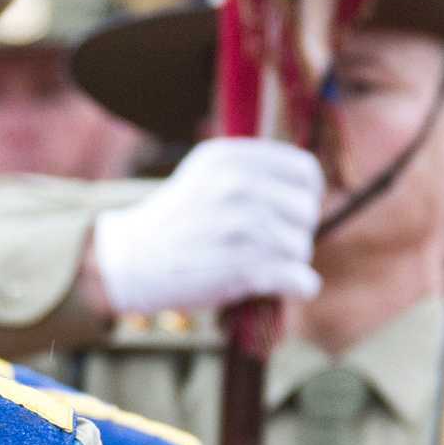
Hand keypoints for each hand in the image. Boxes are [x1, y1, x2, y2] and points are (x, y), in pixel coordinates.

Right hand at [86, 138, 323, 317]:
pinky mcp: (240, 266)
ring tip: (262, 264)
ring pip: (300, 247)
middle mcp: (236, 185)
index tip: (294, 213)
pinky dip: (299, 286)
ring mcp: (238, 225)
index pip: (304, 170)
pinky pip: (297, 277)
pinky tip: (290, 286)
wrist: (131, 260)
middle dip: (296, 232)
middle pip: (306, 211)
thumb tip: (312, 184)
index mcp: (230, 157)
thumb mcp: (206, 175)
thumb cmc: (177, 220)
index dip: (308, 195)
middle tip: (271, 245)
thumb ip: (253, 171)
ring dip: (290, 262)